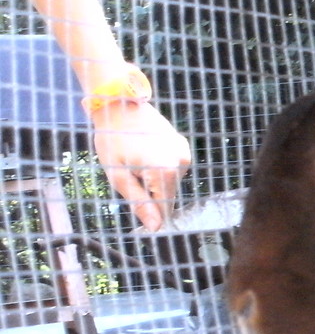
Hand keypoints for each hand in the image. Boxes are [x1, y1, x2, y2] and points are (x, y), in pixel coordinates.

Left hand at [88, 100, 191, 231]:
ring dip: (154, 179)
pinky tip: (145, 154)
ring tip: (136, 161)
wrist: (120, 106)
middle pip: (168, 193)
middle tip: (130, 175)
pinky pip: (173, 168)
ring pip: (171, 181)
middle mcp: (181, 162)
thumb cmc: (112, 141)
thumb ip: (139, 203)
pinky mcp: (183, 146)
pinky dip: (160, 167)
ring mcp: (184, 153)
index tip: (137, 208)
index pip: (165, 206)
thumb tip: (156, 227)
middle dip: (150, 192)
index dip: (151, 212)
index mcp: (164, 171)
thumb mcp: (118, 176)